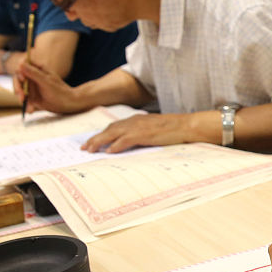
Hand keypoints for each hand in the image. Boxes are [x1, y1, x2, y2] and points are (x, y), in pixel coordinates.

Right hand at [16, 60, 83, 114]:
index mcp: (37, 69)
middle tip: (22, 97)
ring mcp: (32, 88)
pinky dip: (26, 105)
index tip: (23, 79)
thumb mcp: (46, 81)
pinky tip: (30, 110)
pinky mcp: (32, 98)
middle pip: (18, 80)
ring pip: (20, 91)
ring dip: (21, 99)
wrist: (69, 104)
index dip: (20, 73)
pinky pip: (25, 101)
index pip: (22, 67)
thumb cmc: (60, 90)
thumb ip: (33, 73)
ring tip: (29, 107)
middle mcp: (32, 77)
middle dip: (18, 88)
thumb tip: (20, 64)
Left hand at [82, 112, 197, 151]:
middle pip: (109, 129)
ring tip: (90, 150)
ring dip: (99, 142)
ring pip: (112, 133)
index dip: (102, 133)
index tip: (93, 140)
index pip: (115, 126)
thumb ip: (142, 133)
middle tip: (84, 147)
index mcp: (137, 120)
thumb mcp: (154, 129)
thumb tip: (133, 142)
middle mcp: (134, 121)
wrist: (186, 125)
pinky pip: (125, 140)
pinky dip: (115, 145)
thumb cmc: (174, 129)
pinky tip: (108, 151)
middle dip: (95, 138)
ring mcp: (138, 127)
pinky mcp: (143, 134)